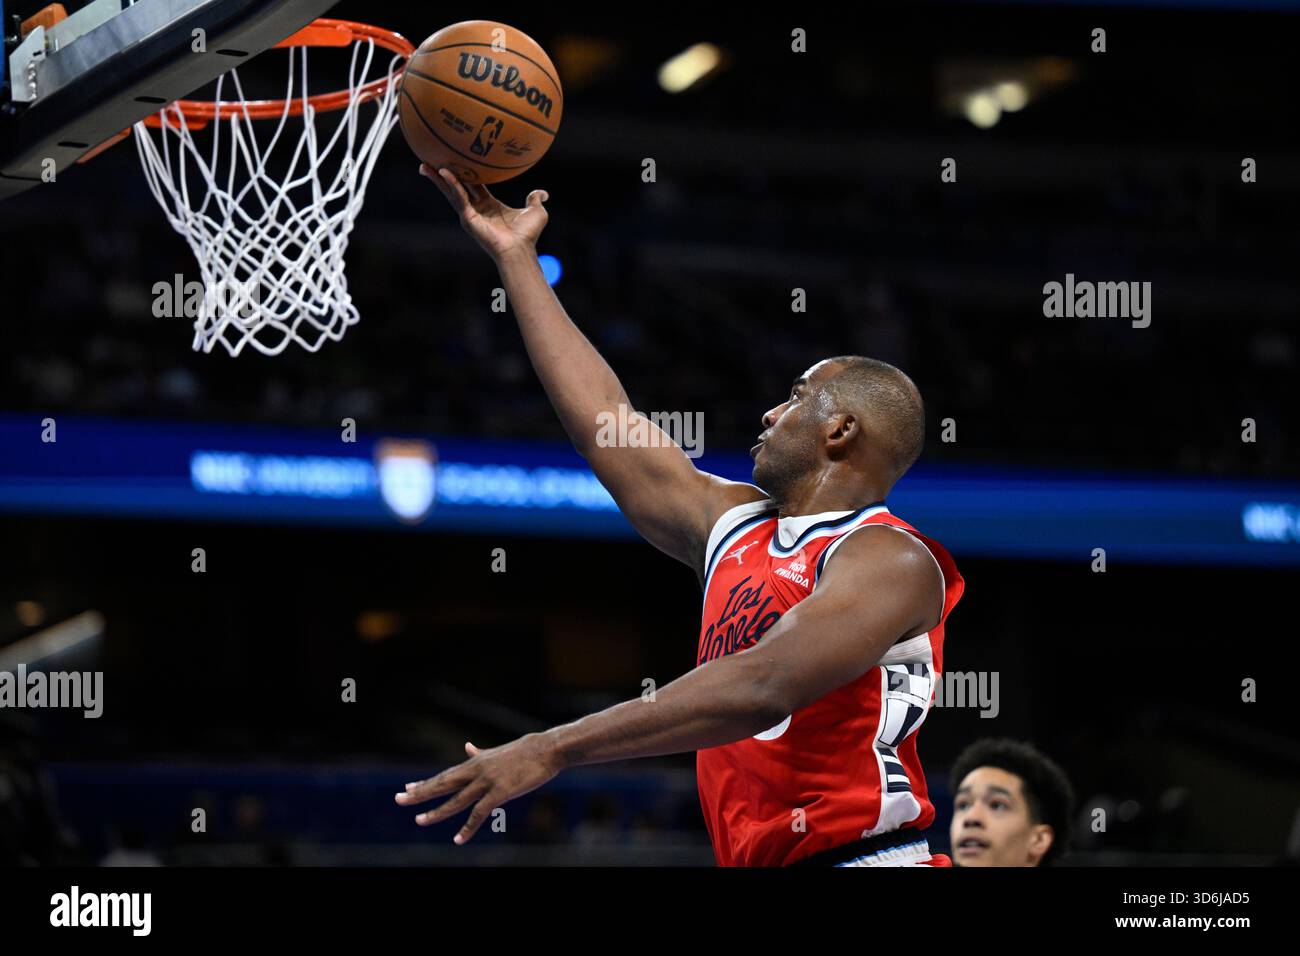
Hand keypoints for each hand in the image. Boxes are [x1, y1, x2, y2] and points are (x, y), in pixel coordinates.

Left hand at [395, 733, 563, 843]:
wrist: (546, 750)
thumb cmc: (524, 752)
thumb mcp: (497, 752)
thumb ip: (479, 753)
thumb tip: (466, 746)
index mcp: (475, 763)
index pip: (445, 775)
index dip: (425, 783)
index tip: (407, 788)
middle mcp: (476, 771)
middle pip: (443, 784)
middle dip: (420, 793)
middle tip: (399, 798)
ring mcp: (487, 782)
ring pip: (456, 800)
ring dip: (437, 811)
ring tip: (419, 820)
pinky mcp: (500, 793)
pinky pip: (479, 814)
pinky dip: (468, 828)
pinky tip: (458, 839)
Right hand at [420, 164, 549, 260]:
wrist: (520, 249)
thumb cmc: (527, 235)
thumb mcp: (535, 212)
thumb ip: (535, 199)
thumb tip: (543, 193)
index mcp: (489, 206)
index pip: (473, 186)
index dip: (465, 174)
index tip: (457, 162)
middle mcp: (477, 210)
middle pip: (456, 187)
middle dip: (443, 176)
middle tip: (430, 162)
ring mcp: (470, 214)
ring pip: (451, 191)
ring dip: (438, 178)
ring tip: (425, 165)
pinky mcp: (468, 218)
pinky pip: (458, 197)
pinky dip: (451, 184)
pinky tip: (444, 172)